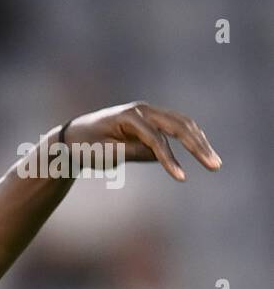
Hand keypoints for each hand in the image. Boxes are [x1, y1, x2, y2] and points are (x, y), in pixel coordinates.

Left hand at [61, 102, 221, 180]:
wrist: (74, 138)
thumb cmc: (86, 147)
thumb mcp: (105, 155)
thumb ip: (132, 153)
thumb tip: (160, 155)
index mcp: (129, 116)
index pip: (155, 139)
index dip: (169, 159)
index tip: (182, 178)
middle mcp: (142, 110)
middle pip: (178, 125)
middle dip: (198, 146)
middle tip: (215, 165)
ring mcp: (148, 113)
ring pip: (182, 124)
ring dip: (200, 141)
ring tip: (214, 161)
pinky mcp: (151, 120)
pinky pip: (176, 127)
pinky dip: (191, 138)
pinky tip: (204, 151)